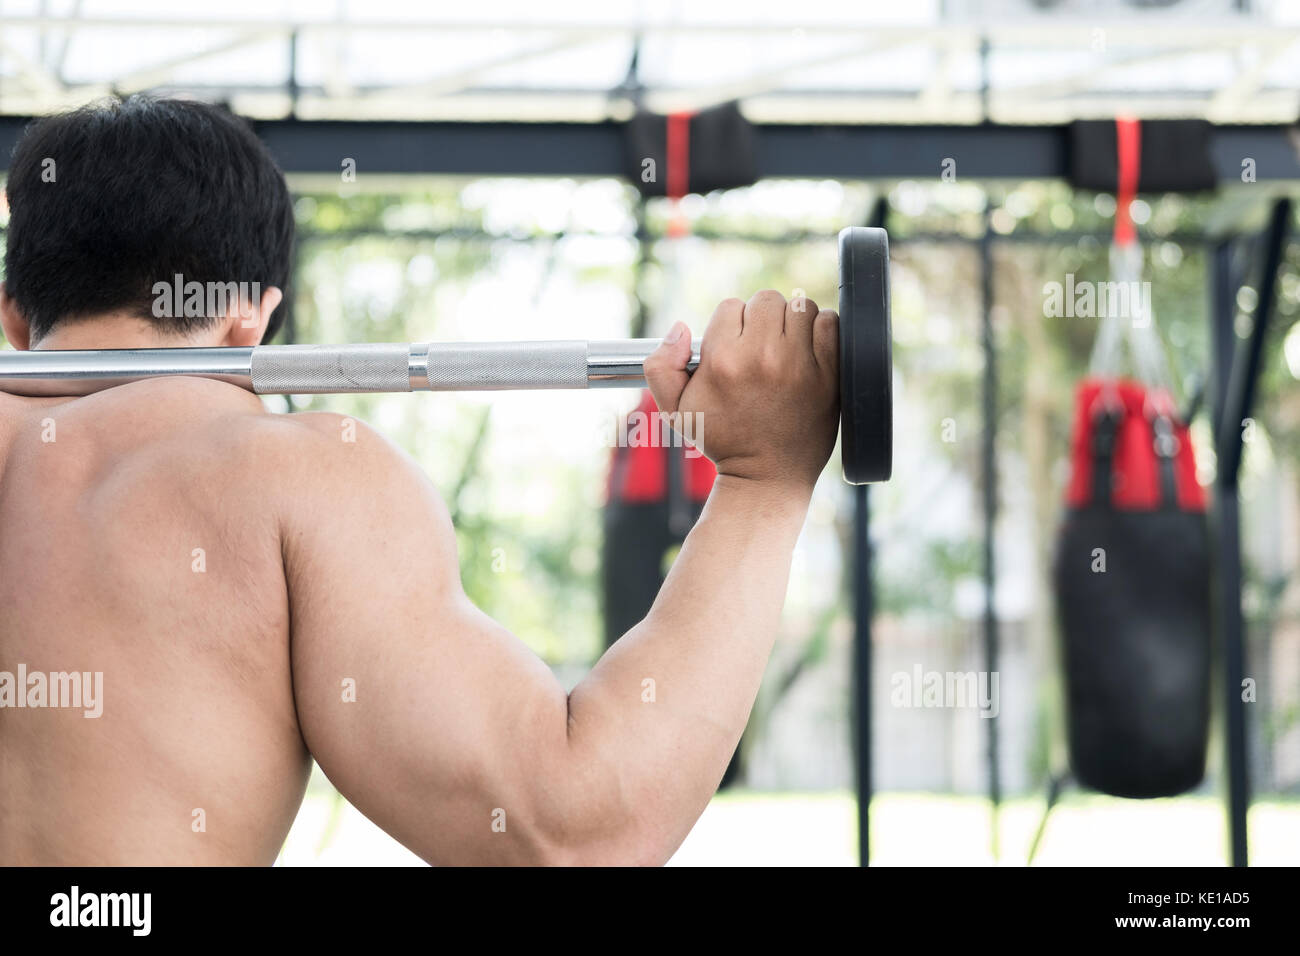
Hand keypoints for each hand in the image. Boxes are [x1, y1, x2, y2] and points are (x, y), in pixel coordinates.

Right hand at [643, 291, 838, 492]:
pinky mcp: (828, 375)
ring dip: (792, 321)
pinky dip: (821, 330)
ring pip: (799, 307)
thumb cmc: (722, 441)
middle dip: (762, 318)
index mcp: (723, 361)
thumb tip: (680, 327)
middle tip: (762, 344)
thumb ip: (661, 365)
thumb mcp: (675, 411)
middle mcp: (761, 357)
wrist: (766, 477)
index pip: (731, 306)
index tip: (736, 346)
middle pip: (766, 300)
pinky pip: (829, 324)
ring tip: (786, 347)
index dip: (732, 325)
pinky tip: (808, 350)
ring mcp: (798, 365)